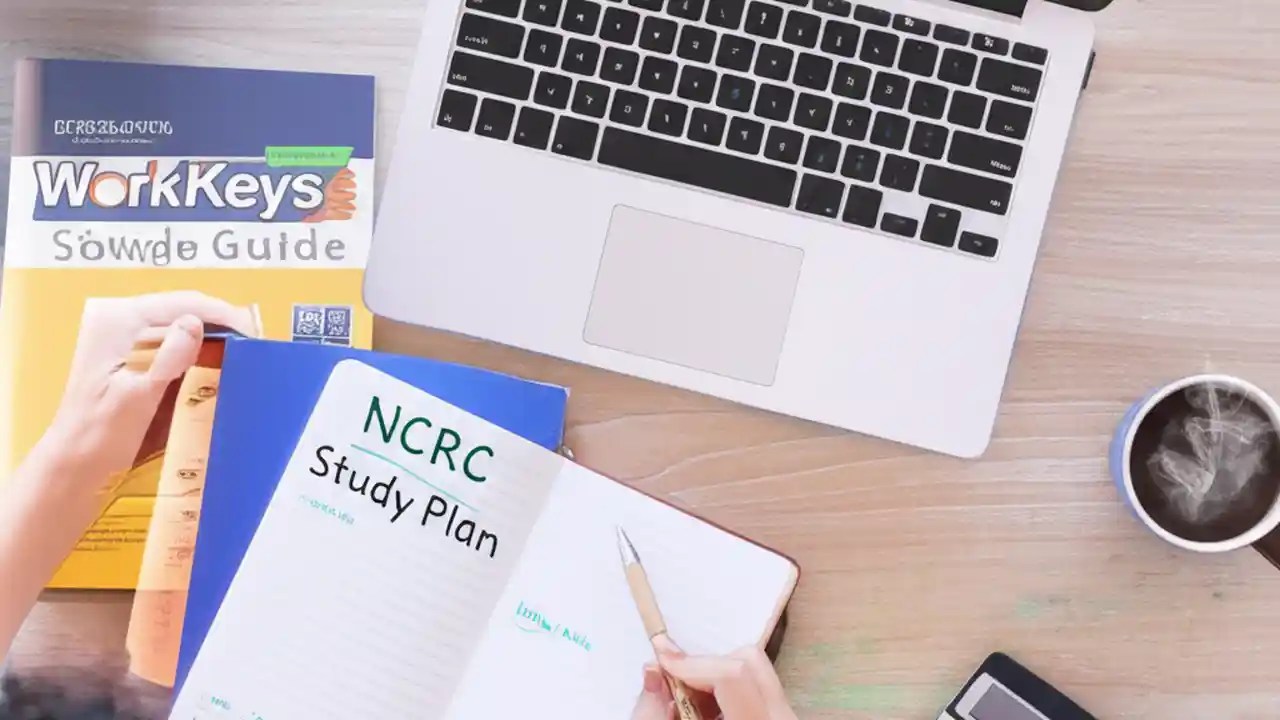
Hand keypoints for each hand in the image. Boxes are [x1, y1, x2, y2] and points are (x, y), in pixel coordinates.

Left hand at [40, 291, 255, 492]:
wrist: (74, 464)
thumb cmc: (100, 434)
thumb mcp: (135, 398)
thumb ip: (165, 359)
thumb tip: (195, 323)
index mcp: (120, 322)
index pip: (184, 303)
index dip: (224, 314)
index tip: (254, 335)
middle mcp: (122, 321)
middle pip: (185, 308)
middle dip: (223, 323)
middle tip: (256, 345)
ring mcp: (126, 337)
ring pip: (182, 324)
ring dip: (214, 335)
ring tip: (243, 352)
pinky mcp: (133, 355)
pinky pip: (174, 343)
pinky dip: (200, 350)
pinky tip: (218, 363)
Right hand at [630, 635, 798, 719]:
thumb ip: (655, 713)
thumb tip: (652, 670)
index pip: (732, 673)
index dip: (691, 662)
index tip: (661, 657)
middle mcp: (781, 717)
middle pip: (747, 660)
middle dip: (704, 666)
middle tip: (675, 685)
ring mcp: (786, 714)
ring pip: (753, 669)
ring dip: (715, 679)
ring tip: (693, 708)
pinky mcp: (781, 713)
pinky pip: (757, 685)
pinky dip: (727, 692)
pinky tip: (710, 713)